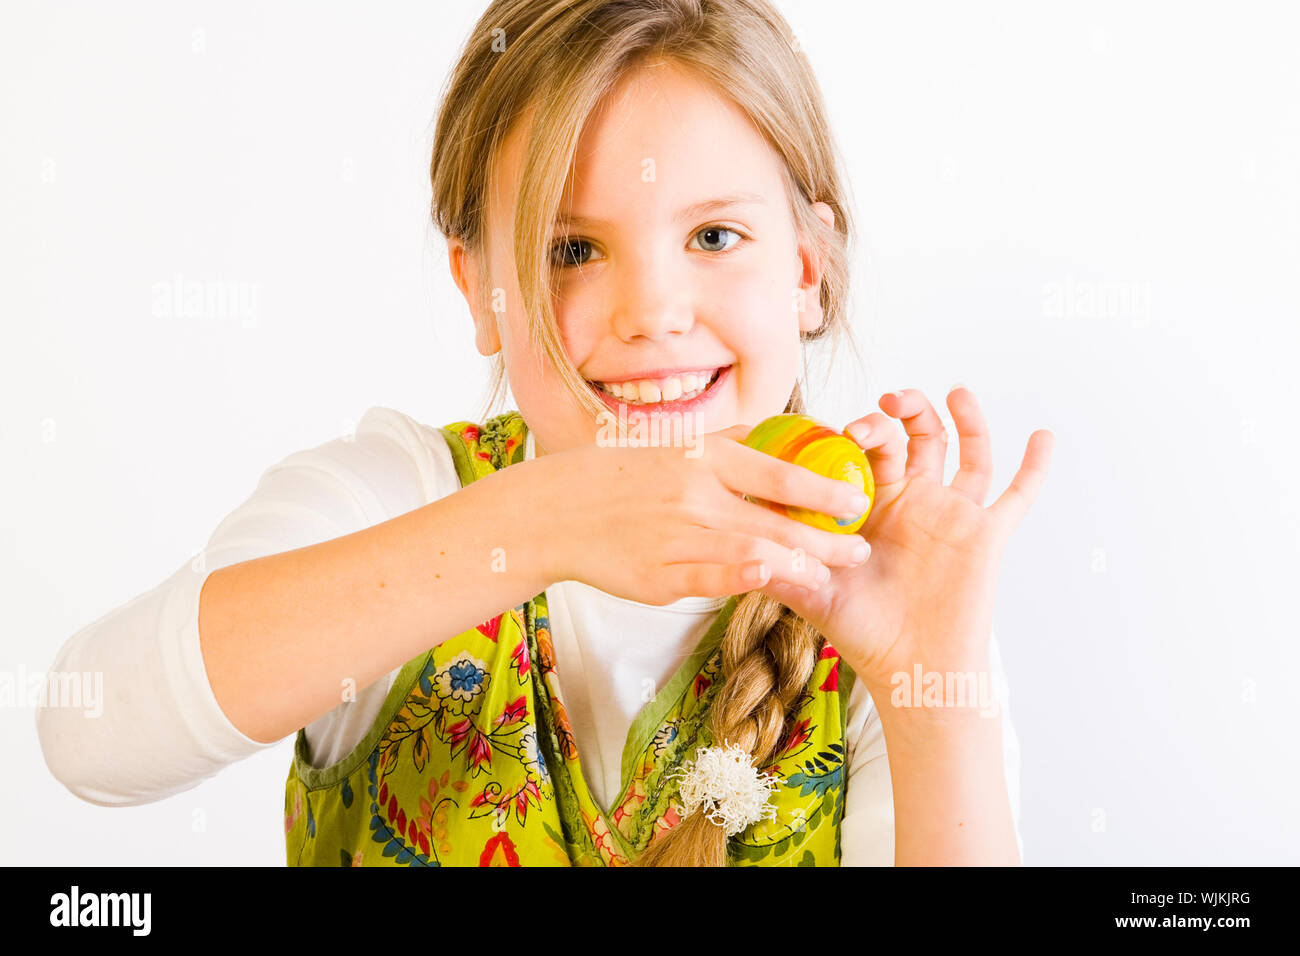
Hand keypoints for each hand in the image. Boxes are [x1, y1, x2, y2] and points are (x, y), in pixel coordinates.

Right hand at [542, 425, 873, 605]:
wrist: (556, 512)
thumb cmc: (621, 477)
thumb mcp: (675, 447)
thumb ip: (727, 443)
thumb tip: (775, 431)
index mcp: (702, 459)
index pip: (777, 473)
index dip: (824, 490)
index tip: (858, 500)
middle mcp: (694, 495)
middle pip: (775, 521)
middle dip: (825, 541)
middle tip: (860, 550)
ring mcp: (675, 538)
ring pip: (750, 555)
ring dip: (796, 568)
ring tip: (825, 576)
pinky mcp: (657, 577)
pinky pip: (710, 582)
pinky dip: (744, 583)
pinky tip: (771, 583)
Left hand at [753, 387, 1053, 706]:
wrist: (910, 670)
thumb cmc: (861, 633)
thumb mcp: (812, 592)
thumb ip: (780, 563)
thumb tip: (736, 544)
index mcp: (871, 505)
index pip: (867, 450)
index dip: (859, 430)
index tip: (844, 427)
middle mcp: (913, 501)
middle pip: (915, 437)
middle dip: (901, 414)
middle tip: (885, 408)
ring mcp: (952, 513)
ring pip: (965, 451)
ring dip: (964, 418)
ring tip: (954, 392)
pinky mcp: (986, 533)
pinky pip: (1017, 494)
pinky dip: (1034, 466)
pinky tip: (1044, 437)